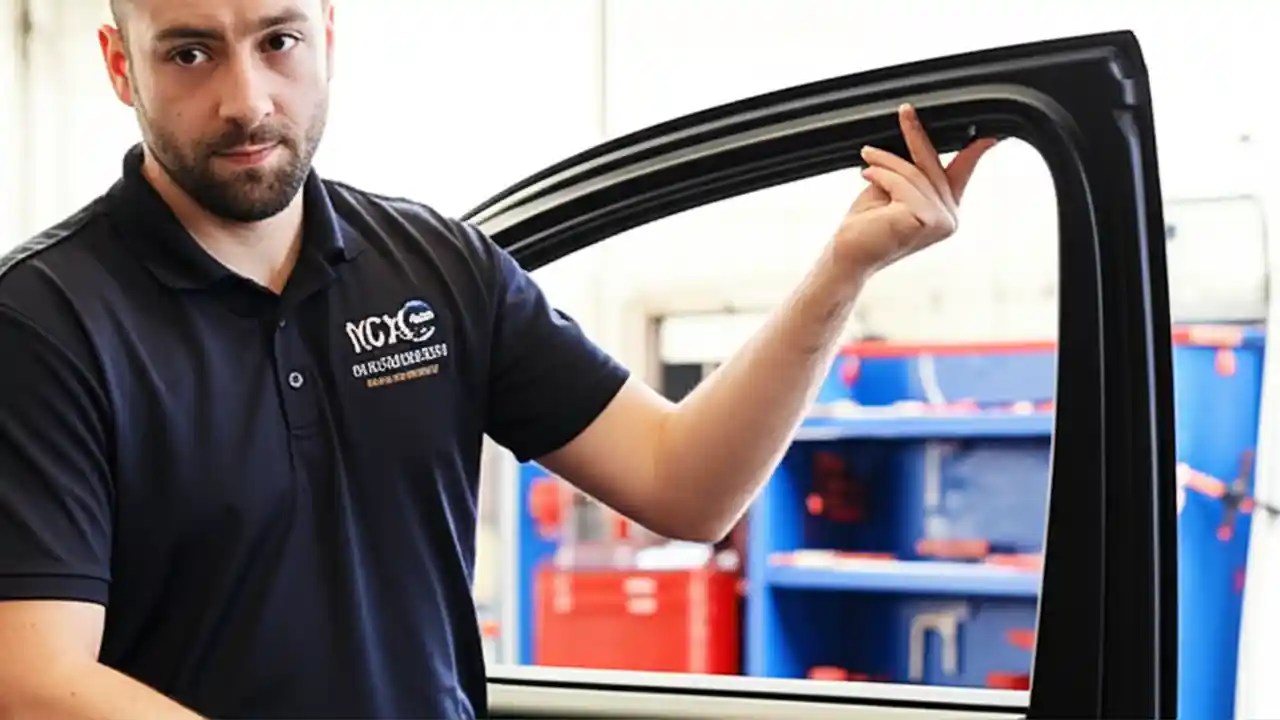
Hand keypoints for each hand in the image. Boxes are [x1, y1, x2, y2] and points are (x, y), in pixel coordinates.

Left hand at [830, 103, 996, 275]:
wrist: (847, 254)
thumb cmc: (865, 225)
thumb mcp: (893, 189)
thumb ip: (912, 172)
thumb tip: (920, 140)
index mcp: (944, 211)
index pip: (962, 174)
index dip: (974, 151)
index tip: (988, 135)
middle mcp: (948, 218)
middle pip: (935, 166)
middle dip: (916, 136)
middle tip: (905, 112)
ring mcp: (940, 221)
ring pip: (916, 173)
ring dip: (887, 162)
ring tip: (867, 163)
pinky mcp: (925, 219)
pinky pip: (904, 183)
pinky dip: (883, 176)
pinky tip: (867, 177)